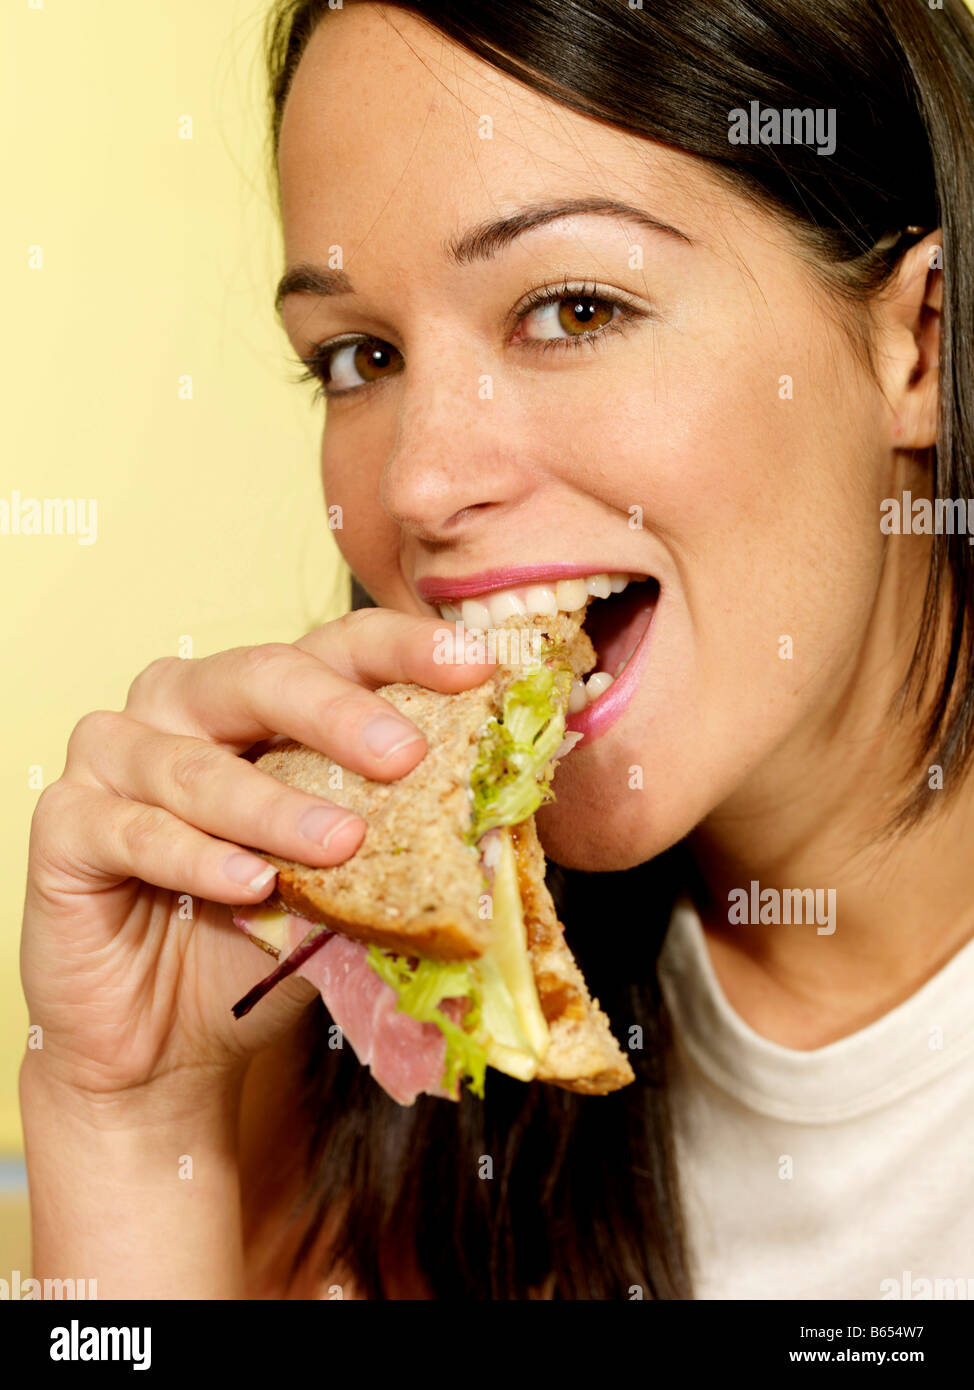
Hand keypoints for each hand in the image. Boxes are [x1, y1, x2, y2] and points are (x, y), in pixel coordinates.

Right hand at [20, 610, 492, 1111]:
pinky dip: (195, 854)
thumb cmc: (259, 942)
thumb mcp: (347, 885)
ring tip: (339, 845)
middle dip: (338, 712)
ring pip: (193, 760)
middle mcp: (185, 708)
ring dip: (271, 803)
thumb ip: (402, 840)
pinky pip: (132, 828)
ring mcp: (116, 760)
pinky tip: (247, 885)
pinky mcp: (66, 827)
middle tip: (404, 756)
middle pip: (260, 675)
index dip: (403, 649)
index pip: (334, 650)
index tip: (475, 666)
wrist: (167, 1044)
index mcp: (261, 704)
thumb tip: (503, 820)